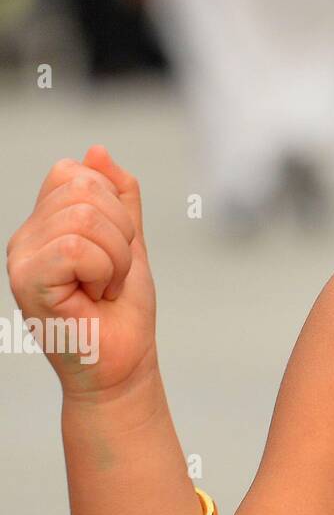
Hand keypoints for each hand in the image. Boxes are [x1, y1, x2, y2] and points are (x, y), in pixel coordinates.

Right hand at [6, 147, 157, 396]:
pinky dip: (105, 271)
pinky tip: (95, 297)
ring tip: (104, 287)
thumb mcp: (130, 241)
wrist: (121, 363)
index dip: (113, 207)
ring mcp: (21, 259)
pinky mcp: (26, 281)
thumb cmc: (122, 309)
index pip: (75, 173)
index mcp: (45, 223)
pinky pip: (77, 247)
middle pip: (84, 189)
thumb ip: (118, 197)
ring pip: (86, 217)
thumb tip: (96, 151)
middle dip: (120, 233)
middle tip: (111, 274)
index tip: (113, 249)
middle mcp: (26, 237)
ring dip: (116, 257)